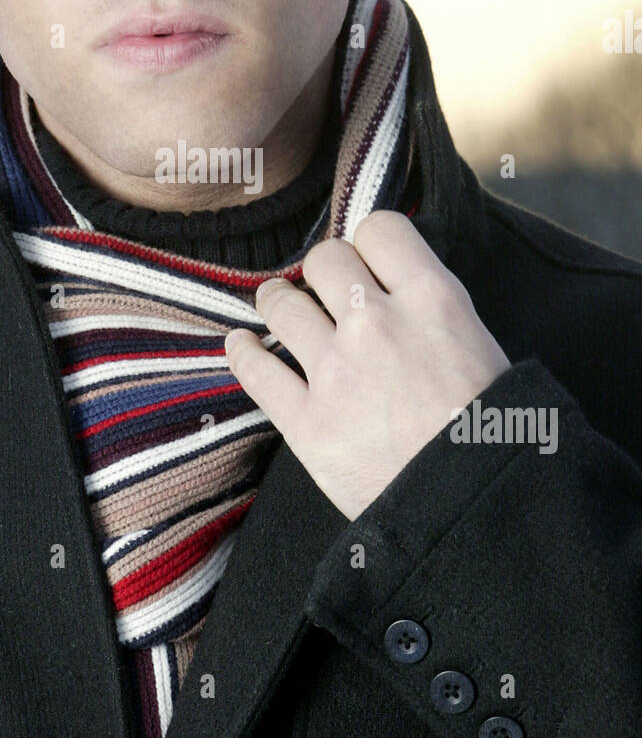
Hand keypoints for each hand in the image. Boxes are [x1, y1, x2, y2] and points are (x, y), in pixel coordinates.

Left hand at [224, 210, 509, 520]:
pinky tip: (244, 345)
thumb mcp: (483, 348)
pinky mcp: (306, 422)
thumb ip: (434, 310)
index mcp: (433, 301)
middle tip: (328, 291)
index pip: (380, 227)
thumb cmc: (493, 434)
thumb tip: (397, 285)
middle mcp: (377, 324)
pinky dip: (244, 351)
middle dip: (325, 271)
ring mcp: (336, 372)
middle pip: (325, 257)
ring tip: (283, 307)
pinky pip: (254, 368)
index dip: (370, 240)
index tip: (367, 259)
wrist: (478, 510)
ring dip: (280, 301)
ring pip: (280, 301)